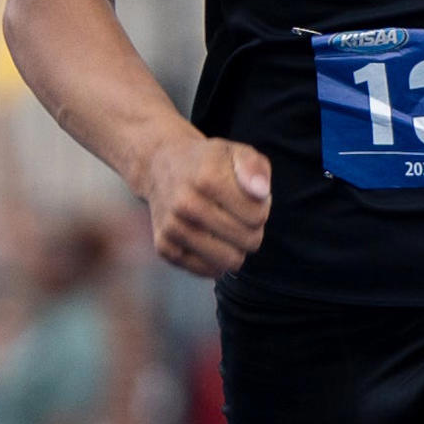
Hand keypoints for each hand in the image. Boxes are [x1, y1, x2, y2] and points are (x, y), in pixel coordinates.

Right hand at [134, 134, 272, 278]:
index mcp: (207, 179)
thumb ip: (255, 167)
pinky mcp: (164, 247)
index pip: (258, 216)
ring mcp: (172, 228)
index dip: (262, 208)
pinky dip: (217, 260)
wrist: (160, 167)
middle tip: (239, 214)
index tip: (250, 197)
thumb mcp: (236, 152)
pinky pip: (208, 271)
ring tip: (227, 227)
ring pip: (230, 261)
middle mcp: (185, 205)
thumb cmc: (209, 162)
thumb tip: (260, 192)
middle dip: (253, 229)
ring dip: (237, 247)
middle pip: (248, 241)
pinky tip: (212, 240)